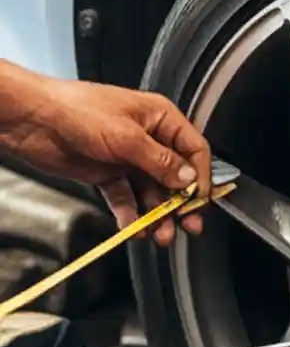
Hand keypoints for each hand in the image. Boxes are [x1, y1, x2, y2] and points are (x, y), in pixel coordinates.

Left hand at [0, 61, 212, 246]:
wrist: (32, 119)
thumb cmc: (77, 111)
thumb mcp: (127, 137)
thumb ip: (161, 162)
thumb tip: (190, 180)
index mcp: (160, 119)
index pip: (194, 150)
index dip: (201, 177)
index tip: (199, 201)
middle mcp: (148, 139)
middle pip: (176, 176)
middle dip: (181, 203)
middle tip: (187, 226)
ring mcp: (128, 158)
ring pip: (152, 192)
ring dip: (156, 214)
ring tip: (158, 234)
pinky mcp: (107, 174)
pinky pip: (126, 198)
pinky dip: (130, 214)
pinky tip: (131, 226)